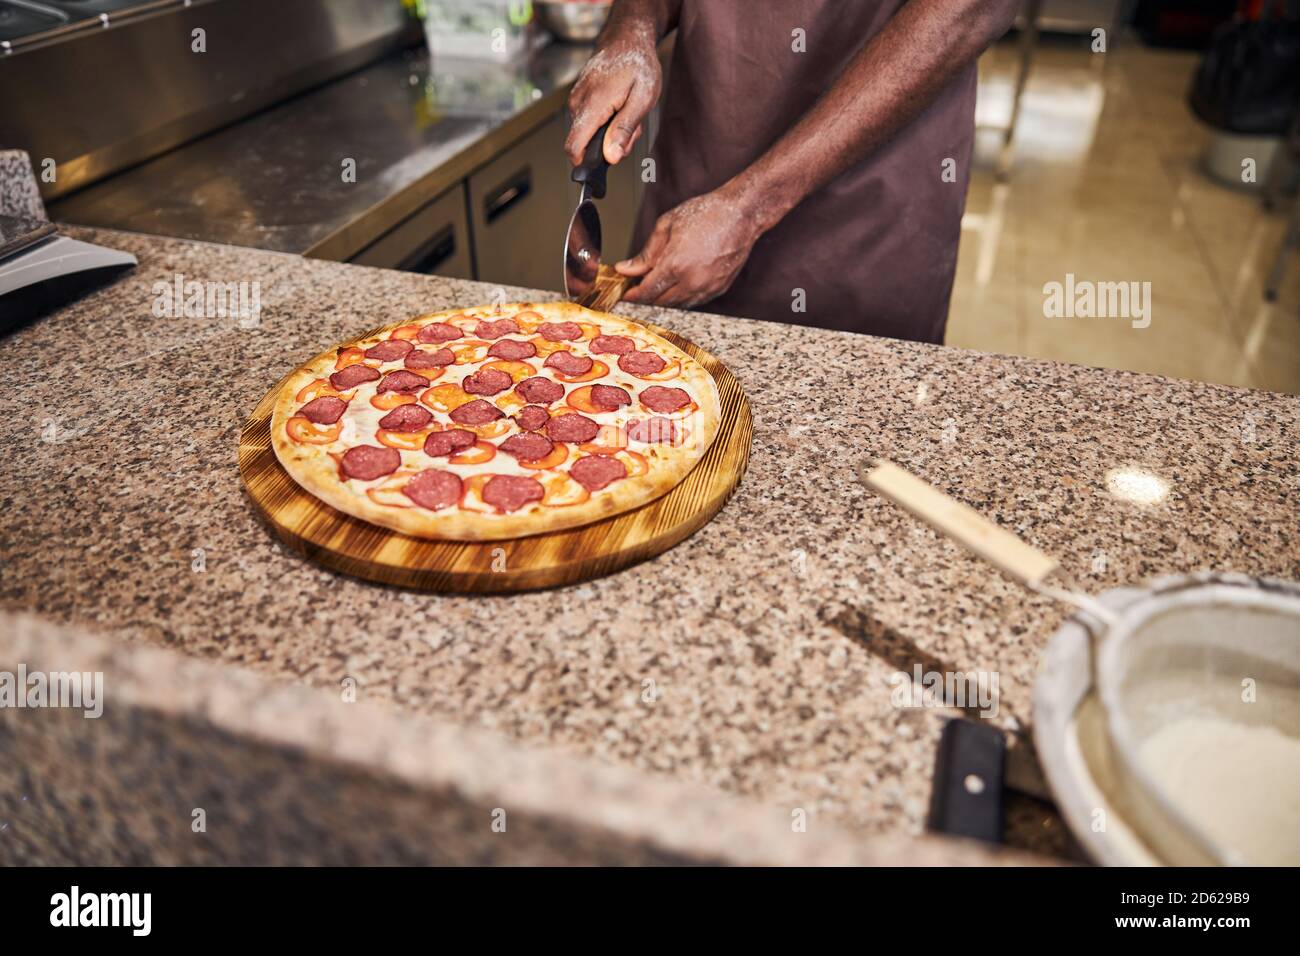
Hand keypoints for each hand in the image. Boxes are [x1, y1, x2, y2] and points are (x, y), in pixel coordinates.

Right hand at [564, 31, 660, 165]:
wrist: (627, 37)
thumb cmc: (637, 64)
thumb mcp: (642, 98)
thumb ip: (625, 129)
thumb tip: (611, 157)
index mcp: (592, 105)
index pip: (574, 147)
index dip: (586, 164)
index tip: (603, 168)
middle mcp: (578, 103)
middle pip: (586, 144)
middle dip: (610, 145)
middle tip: (633, 128)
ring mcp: (576, 100)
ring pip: (590, 134)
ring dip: (612, 132)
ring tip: (628, 111)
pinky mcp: (579, 98)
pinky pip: (590, 122)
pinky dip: (607, 122)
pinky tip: (620, 107)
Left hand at [617, 187, 763, 307]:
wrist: (741, 214)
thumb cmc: (707, 213)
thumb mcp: (667, 225)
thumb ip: (645, 253)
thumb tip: (626, 269)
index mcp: (675, 264)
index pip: (647, 291)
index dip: (633, 296)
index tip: (626, 294)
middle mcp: (692, 281)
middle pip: (660, 303)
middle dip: (646, 298)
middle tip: (638, 287)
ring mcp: (707, 288)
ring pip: (677, 306)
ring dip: (664, 300)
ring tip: (657, 286)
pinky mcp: (718, 289)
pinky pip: (694, 302)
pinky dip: (681, 298)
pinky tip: (676, 286)